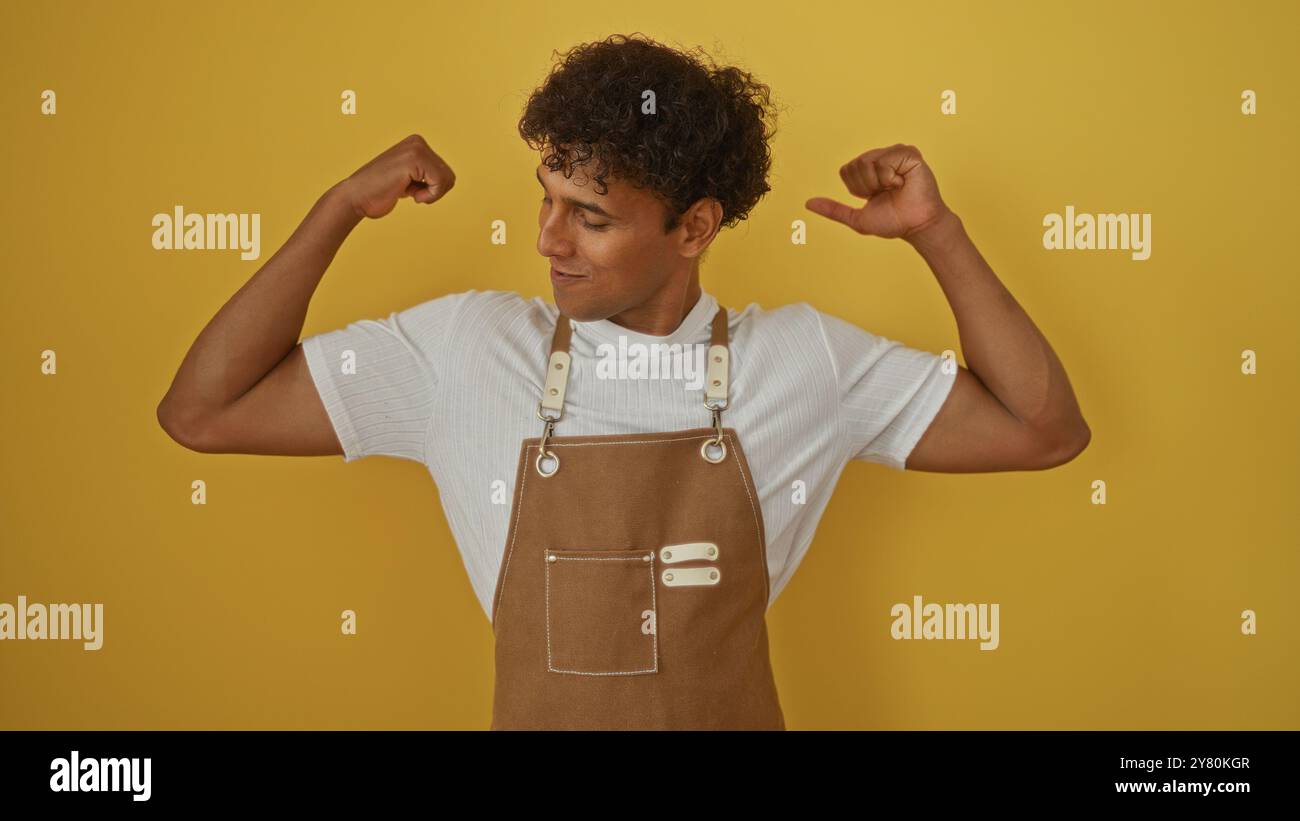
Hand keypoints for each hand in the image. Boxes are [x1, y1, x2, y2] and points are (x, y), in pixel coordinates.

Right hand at [338, 134, 455, 218]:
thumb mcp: (409, 179)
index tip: (408, 187)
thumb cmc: (379, 193)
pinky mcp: (414, 159)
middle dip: (432, 192)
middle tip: (407, 190)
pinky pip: (440, 183)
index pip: (445, 173)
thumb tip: (449, 180)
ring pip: (447, 180)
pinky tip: (408, 193)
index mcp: (417, 144)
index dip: (431, 189)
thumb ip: (425, 174)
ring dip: (429, 194)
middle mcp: (418, 141)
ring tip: (406, 190)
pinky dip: (428, 196)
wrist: (355, 197)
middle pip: (449, 177)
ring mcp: (416, 148)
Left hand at [805, 143, 950, 239]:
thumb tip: (808, 204)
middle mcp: (882, 157)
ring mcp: (896, 153)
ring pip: (867, 161)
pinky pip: (885, 161)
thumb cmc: (893, 221)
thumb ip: (833, 209)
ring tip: (895, 187)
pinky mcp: (909, 153)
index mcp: (869, 168)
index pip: (846, 171)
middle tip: (886, 192)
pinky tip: (903, 182)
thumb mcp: (857, 217)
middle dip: (867, 186)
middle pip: (855, 164)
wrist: (916, 226)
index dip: (857, 189)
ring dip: (879, 182)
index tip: (875, 197)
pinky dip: (890, 177)